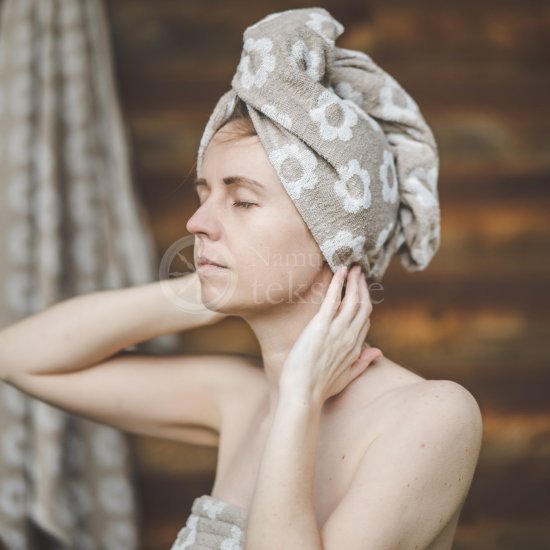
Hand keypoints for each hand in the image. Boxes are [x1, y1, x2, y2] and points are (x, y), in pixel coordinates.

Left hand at [279, 265, 382, 404]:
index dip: (365, 304)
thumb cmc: (319, 388)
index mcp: (355, 348)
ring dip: (354, 281)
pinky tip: (341, 270)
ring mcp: (337, 330)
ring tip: (354, 267)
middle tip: (360, 272)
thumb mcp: (346, 377)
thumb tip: (377, 351)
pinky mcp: (321, 325)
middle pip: (363, 306)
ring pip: (353, 299)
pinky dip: (339, 283)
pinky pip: (334, 298)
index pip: (365, 321)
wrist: (303, 393)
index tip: (362, 292)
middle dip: (363, 287)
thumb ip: (363, 362)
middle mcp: (350, 336)